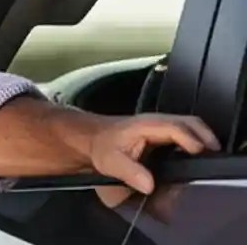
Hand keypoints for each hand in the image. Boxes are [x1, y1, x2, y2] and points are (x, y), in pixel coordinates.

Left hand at [89, 113, 219, 193]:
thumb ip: (129, 172)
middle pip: (190, 122)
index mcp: (145, 125)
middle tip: (214, 156)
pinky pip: (185, 132)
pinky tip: (197, 157)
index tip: (200, 154)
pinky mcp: (163, 132)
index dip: (191, 140)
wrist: (92, 139)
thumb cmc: (102, 147)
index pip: (176, 128)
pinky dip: (196, 140)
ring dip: (203, 138)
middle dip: (205, 137)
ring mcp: (161, 125)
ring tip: (210, 157)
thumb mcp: (111, 162)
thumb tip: (149, 184)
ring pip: (190, 125)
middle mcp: (156, 122)